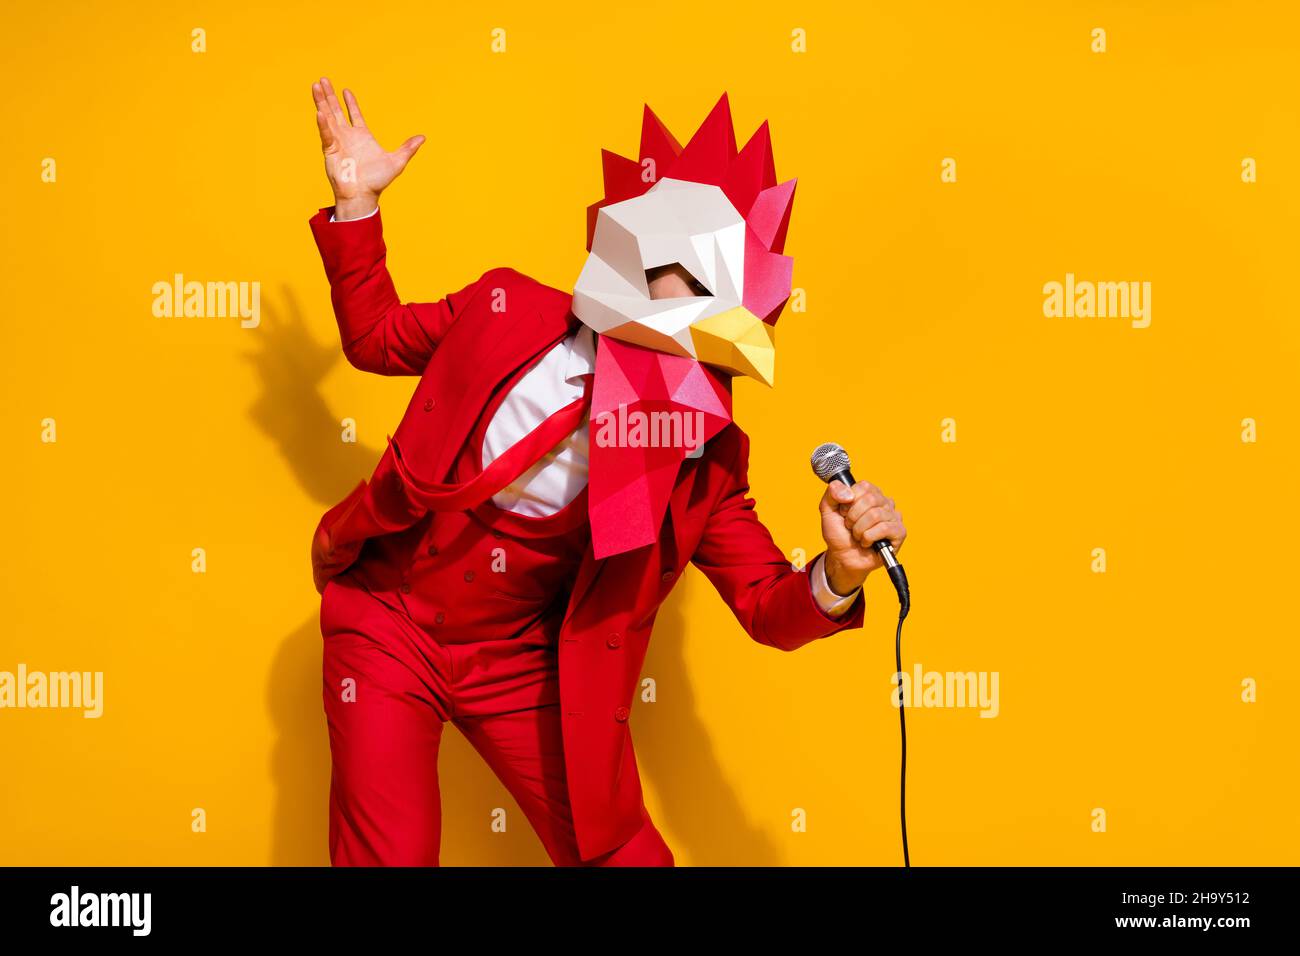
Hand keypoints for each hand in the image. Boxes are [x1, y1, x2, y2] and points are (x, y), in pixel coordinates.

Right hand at [312, 77, 424, 219]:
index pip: (354, 115)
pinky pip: (326, 134)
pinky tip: (320, 112)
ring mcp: (338, 142)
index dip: (350, 102)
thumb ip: (408, 148)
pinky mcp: (330, 150)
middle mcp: (348, 136)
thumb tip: (423, 138)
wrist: (363, 196)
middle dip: (330, 95)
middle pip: (336, 111)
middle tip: (323, 79)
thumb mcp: (396, 162)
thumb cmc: (377, 182)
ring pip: (327, 117)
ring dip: (322, 101)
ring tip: (316, 85)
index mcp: (362, 136)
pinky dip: (323, 123)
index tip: (345, 90)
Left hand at [818, 479, 906, 593]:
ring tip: (858, 536)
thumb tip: (848, 492)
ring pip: (875, 515)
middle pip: (870, 499)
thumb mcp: (828, 510)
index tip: (844, 512)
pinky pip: (884, 528)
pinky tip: (867, 543)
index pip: (864, 486)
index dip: (849, 501)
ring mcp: (893, 517)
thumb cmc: (839, 534)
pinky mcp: (899, 532)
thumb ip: (832, 493)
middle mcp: (884, 502)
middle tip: (850, 526)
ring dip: (859, 529)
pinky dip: (868, 537)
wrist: (842, 558)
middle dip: (853, 517)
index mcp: (870, 494)